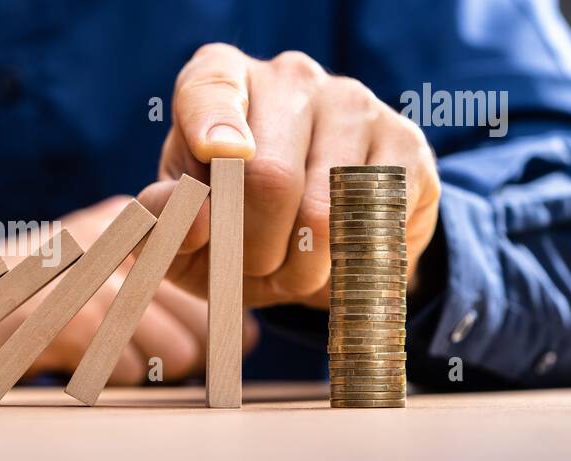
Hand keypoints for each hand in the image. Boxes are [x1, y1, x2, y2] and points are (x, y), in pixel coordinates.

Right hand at [0, 195, 259, 384]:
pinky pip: (127, 371)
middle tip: (114, 354)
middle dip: (174, 357)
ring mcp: (95, 277)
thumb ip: (158, 293)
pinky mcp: (69, 319)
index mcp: (124, 221)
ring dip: (135, 371)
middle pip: (202, 326)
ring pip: (173, 352)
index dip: (203, 326)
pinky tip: (60, 359)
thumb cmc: (10, 300)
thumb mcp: (85, 273)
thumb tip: (243, 335)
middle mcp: (118, 238)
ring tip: (80, 354)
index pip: (210, 285)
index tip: (178, 339)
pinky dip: (100, 380)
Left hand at [150, 44, 441, 307]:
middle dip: (253, 249)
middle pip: (268, 176)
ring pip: (324, 209)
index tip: (215, 153)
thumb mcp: (182, 226)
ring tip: (291, 273)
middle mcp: (289, 77)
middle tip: (253, 269)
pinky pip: (376, 224)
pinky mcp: (405, 144)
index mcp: (221, 79)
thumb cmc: (228, 222)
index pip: (209, 90)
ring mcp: (353, 102)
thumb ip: (165, 220)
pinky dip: (349, 267)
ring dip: (301, 269)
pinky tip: (338, 262)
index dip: (210, 123)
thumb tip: (195, 218)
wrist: (314, 242)